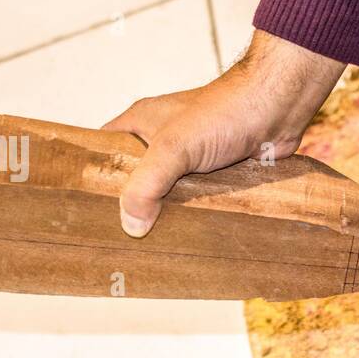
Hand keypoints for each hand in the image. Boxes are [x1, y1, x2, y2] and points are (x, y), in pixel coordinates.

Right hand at [104, 30, 345, 235]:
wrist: (278, 108)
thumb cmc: (224, 113)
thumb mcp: (175, 147)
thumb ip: (147, 185)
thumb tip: (131, 225)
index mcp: (140, 124)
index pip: (102, 153)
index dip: (92, 179)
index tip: (81, 212)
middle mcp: (162, 141)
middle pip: (135, 181)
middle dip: (130, 208)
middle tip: (116, 242)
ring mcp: (190, 159)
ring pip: (167, 195)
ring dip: (165, 216)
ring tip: (147, 249)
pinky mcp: (215, 175)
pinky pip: (196, 201)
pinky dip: (193, 217)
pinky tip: (185, 239)